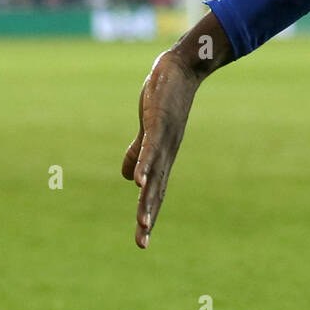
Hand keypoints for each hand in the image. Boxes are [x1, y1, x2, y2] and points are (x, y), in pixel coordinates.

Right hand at [121, 49, 205, 249]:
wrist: (182, 67)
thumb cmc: (165, 96)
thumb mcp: (148, 128)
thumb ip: (137, 152)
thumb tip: (127, 177)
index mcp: (162, 155)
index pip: (156, 190)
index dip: (149, 214)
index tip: (142, 241)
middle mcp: (166, 152)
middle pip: (156, 189)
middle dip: (148, 216)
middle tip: (141, 242)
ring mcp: (164, 138)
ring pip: (154, 174)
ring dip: (147, 198)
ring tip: (143, 222)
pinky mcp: (158, 122)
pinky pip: (150, 147)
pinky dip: (143, 165)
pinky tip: (137, 182)